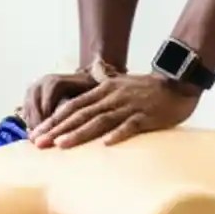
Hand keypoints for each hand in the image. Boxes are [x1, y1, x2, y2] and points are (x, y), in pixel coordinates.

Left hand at [29, 72, 200, 147]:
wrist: (178, 83)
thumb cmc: (147, 87)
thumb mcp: (120, 80)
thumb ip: (103, 78)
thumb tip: (92, 68)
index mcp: (102, 90)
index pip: (72, 106)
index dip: (53, 119)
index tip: (36, 133)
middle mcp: (111, 97)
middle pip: (79, 114)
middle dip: (57, 129)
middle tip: (38, 143)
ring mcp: (128, 107)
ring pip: (99, 121)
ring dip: (79, 133)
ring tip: (60, 145)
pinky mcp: (146, 117)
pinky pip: (130, 126)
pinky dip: (117, 134)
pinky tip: (105, 144)